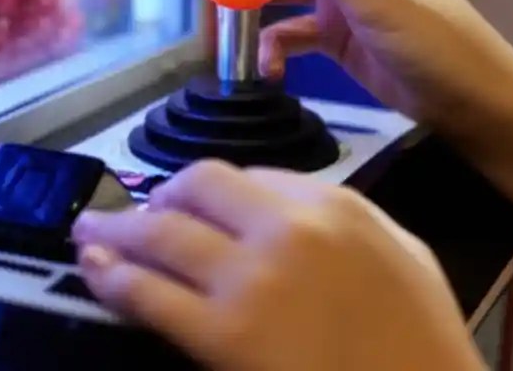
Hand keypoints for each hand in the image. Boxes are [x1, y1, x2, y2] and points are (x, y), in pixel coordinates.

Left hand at [71, 161, 485, 370]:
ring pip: (162, 232)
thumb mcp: (402, 253)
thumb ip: (345, 219)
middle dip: (162, 196)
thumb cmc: (423, 337)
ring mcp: (251, 279)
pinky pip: (149, 295)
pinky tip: (93, 270)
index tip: (196, 205)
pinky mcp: (223, 334)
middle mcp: (286, 228)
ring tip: (89, 231)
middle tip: (140, 212)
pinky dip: (111, 278)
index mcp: (334, 204)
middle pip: (198, 186)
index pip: (253, 175)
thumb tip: (284, 208)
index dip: (215, 192)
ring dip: (116, 229)